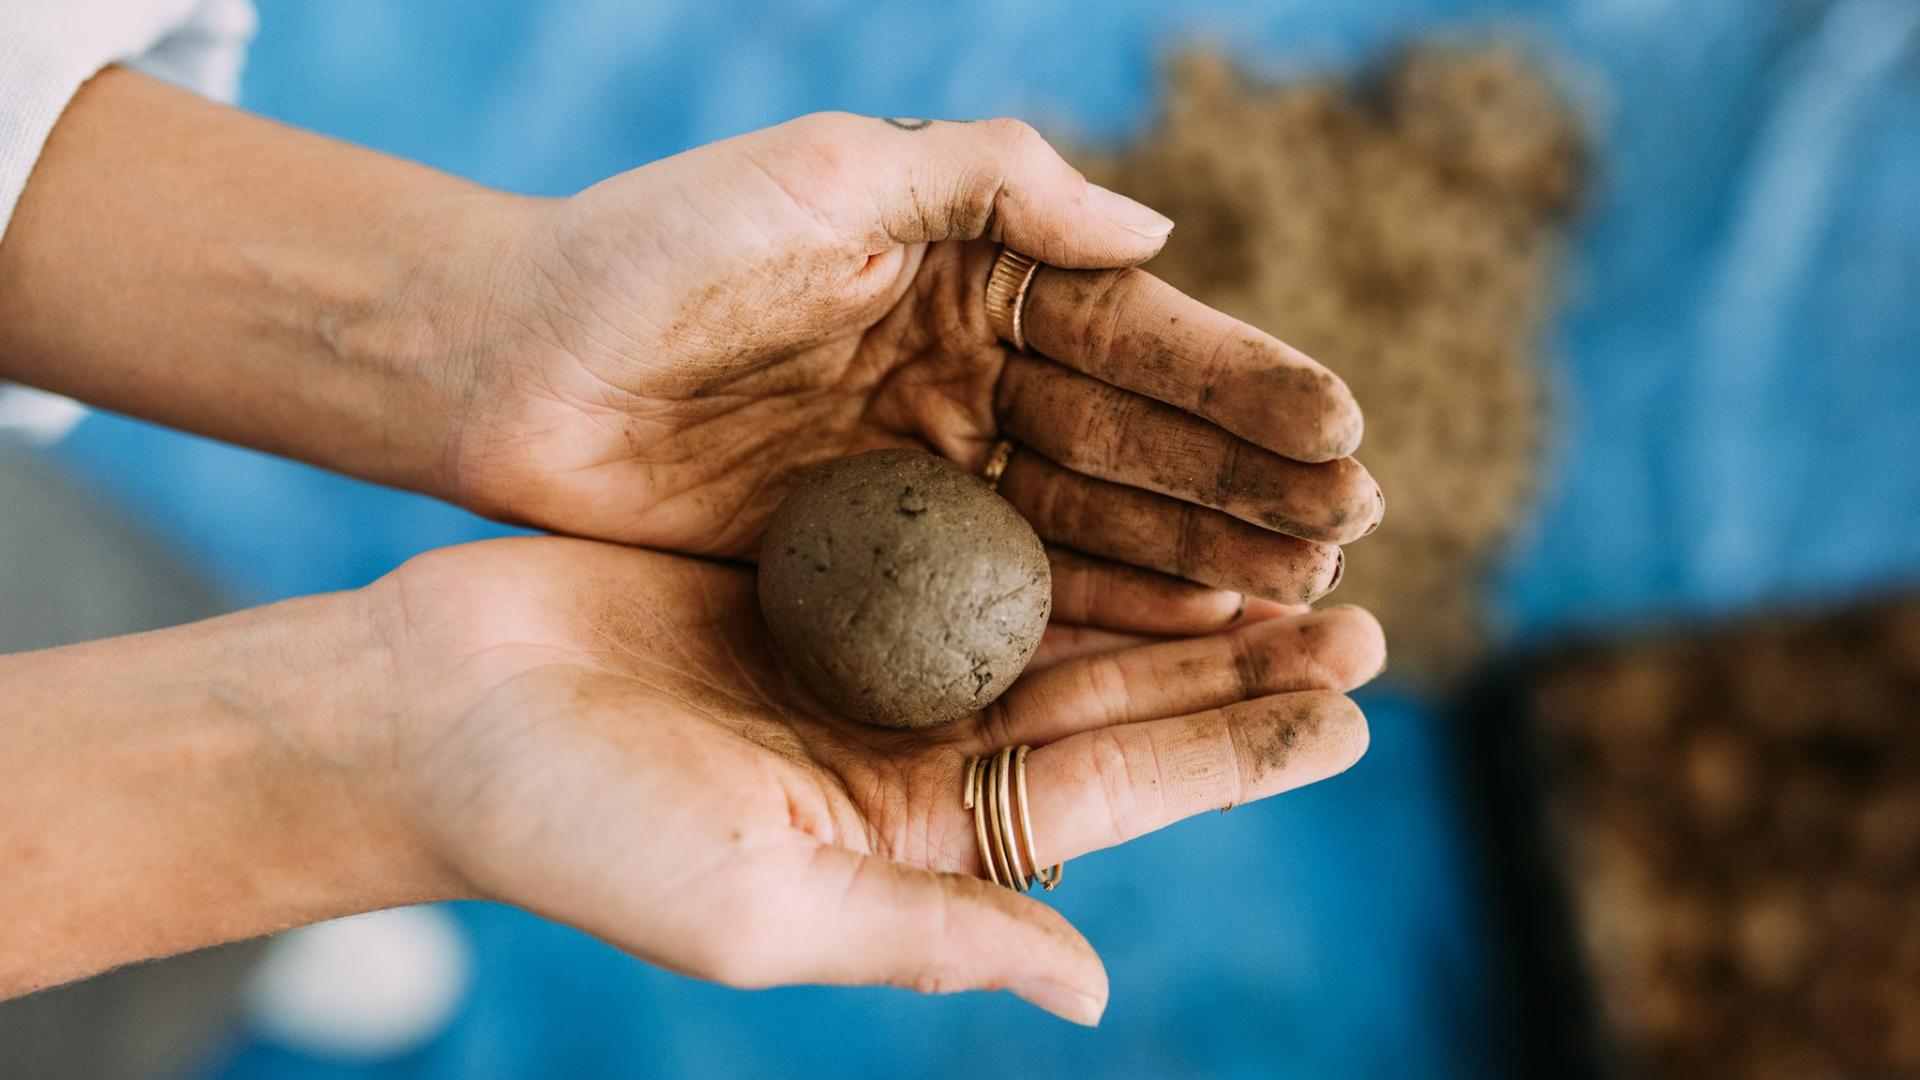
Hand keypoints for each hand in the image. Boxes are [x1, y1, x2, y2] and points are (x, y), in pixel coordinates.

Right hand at [363, 537, 1383, 1022]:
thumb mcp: (760, 910)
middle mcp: (911, 749)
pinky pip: (963, 531)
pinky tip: (1129, 474)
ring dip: (1163, 580)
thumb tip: (1092, 991)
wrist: (432, 715)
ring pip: (1054, 610)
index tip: (1349, 706)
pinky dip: (1050, 507)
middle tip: (1360, 612)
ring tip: (1282, 540)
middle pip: (1107, 696)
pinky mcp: (821, 570)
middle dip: (1232, 661)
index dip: (1232, 751)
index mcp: (916, 838)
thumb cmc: (577, 833)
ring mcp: (870, 655)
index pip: (1108, 790)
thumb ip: (929, 934)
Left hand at [452, 114, 1383, 628]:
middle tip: (1355, 532)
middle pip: (1138, 441)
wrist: (510, 362)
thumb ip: (988, 182)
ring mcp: (929, 476)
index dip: (1241, 384)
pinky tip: (1182, 635)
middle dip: (1249, 482)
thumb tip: (1157, 230)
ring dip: (1200, 557)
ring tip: (1301, 595)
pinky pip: (1010, 590)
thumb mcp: (824, 176)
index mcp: (970, 280)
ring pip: (1093, 523)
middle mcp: (968, 380)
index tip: (1342, 429)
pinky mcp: (877, 558)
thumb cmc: (655, 247)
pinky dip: (1098, 612)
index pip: (1137, 338)